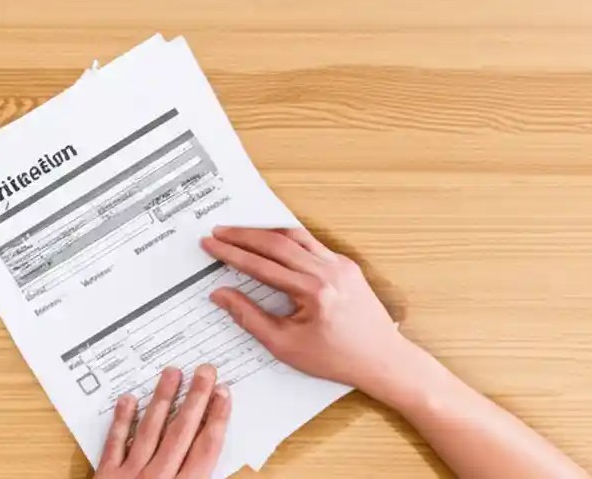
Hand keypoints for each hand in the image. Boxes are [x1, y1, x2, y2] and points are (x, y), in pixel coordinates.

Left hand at [95, 365, 230, 478]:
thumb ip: (199, 476)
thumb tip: (210, 448)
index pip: (206, 449)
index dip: (217, 419)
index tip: (223, 393)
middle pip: (181, 432)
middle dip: (196, 399)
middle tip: (205, 371)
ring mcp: (131, 476)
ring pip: (150, 430)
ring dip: (163, 399)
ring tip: (172, 373)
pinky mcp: (107, 476)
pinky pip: (115, 443)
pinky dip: (122, 420)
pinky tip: (128, 399)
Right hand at [202, 227, 410, 399]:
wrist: (381, 359)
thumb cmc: (335, 359)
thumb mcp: (285, 346)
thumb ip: (249, 317)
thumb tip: (221, 294)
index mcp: (312, 292)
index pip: (261, 265)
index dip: (231, 253)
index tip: (210, 244)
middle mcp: (327, 271)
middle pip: (276, 243)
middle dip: (242, 236)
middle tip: (218, 231)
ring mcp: (340, 264)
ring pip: (295, 236)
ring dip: (265, 232)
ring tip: (240, 231)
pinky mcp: (346, 265)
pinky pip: (312, 244)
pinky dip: (288, 239)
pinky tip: (272, 241)